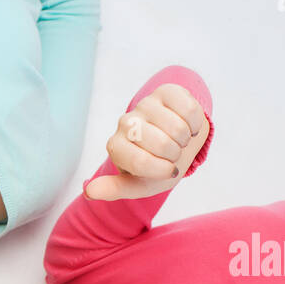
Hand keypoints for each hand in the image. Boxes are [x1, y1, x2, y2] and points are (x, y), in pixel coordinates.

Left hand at [84, 84, 207, 201]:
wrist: (176, 144)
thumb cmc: (156, 167)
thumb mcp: (138, 185)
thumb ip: (114, 189)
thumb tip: (89, 191)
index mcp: (116, 147)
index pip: (141, 162)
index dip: (162, 170)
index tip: (167, 171)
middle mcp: (126, 123)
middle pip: (162, 144)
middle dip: (175, 154)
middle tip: (172, 154)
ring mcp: (145, 105)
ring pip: (177, 127)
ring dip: (186, 140)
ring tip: (179, 141)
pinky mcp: (166, 91)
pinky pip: (189, 109)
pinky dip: (195, 124)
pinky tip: (187, 126)